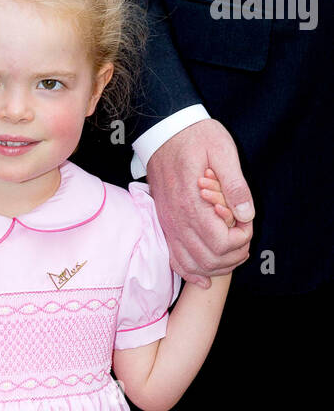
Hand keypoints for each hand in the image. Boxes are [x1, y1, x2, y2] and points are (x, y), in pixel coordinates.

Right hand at [146, 118, 253, 288]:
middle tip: (245, 240)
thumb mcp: (222, 150)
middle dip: (233, 257)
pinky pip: (175, 260)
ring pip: (192, 265)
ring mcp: (169, 226)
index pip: (221, 243)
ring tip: (232, 256)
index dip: (241, 240)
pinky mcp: (165, 226)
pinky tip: (204, 279)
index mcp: (192, 204)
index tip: (247, 223)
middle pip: (208, 260)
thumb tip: (246, 215)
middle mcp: (177, 221)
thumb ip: (235, 185)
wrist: (163, 132)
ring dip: (216, 268)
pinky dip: (191, 274)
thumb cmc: (195, 137)